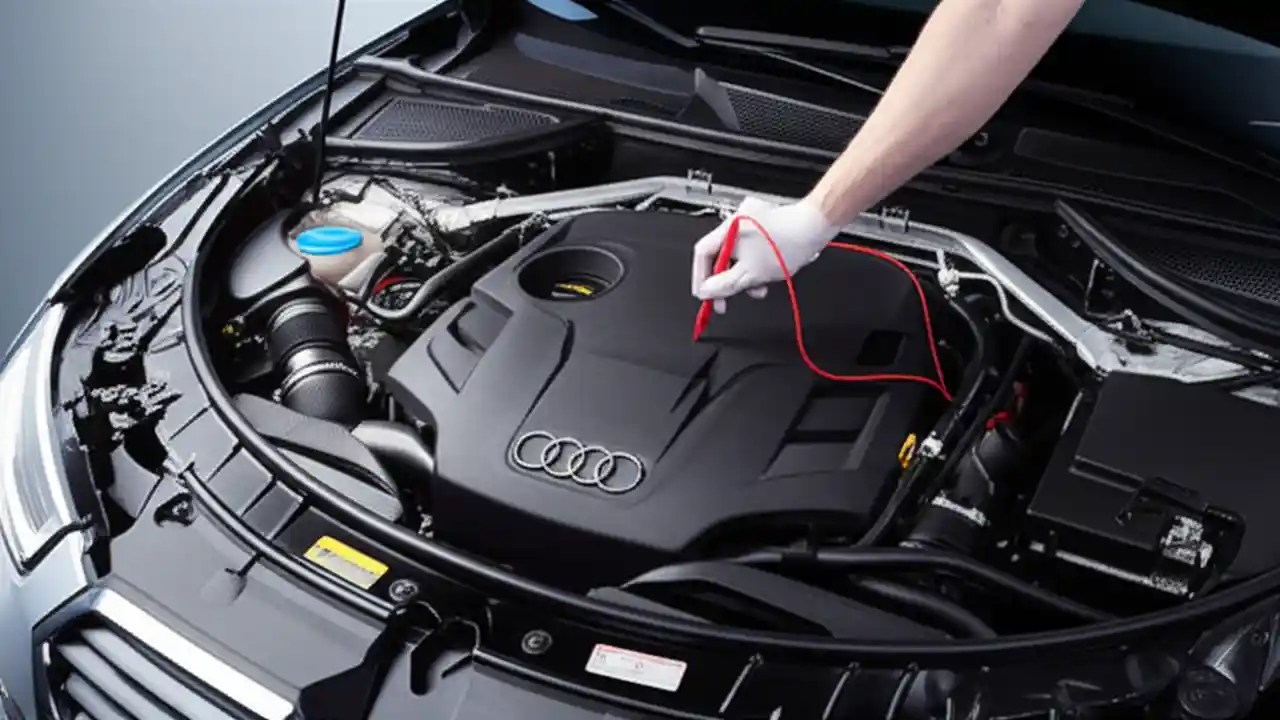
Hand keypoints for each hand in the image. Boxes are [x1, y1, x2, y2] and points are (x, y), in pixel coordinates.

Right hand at [691, 197, 839, 312]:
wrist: (816, 227)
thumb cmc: (788, 244)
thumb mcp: (750, 274)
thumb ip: (724, 285)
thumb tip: (706, 291)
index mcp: (728, 229)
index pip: (702, 254)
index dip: (700, 277)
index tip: (704, 295)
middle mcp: (736, 222)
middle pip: (720, 256)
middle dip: (726, 280)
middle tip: (726, 300)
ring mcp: (751, 222)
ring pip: (738, 255)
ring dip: (744, 275)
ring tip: (757, 287)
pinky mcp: (765, 226)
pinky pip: (751, 249)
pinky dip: (754, 264)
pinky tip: (766, 274)